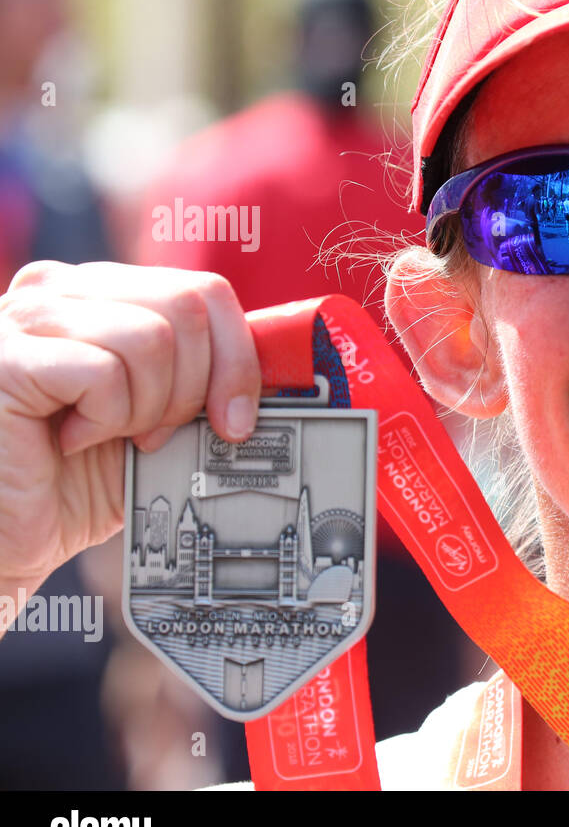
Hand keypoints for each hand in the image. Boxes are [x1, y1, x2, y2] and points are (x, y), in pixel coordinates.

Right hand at [0, 261, 260, 623]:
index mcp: (99, 294)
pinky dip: (106, 419)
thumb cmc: (70, 479)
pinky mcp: (5, 359)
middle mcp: (59, 291)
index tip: (235, 417)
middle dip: (196, 385)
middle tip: (158, 434)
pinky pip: (103, 372)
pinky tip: (72, 439)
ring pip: (151, 338)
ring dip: (148, 406)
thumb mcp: (156, 422)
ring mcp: (25, 318)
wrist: (3, 535)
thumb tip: (282, 376)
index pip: (203, 291)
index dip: (237, 357)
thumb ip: (202, 386)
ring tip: (110, 435)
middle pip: (187, 305)